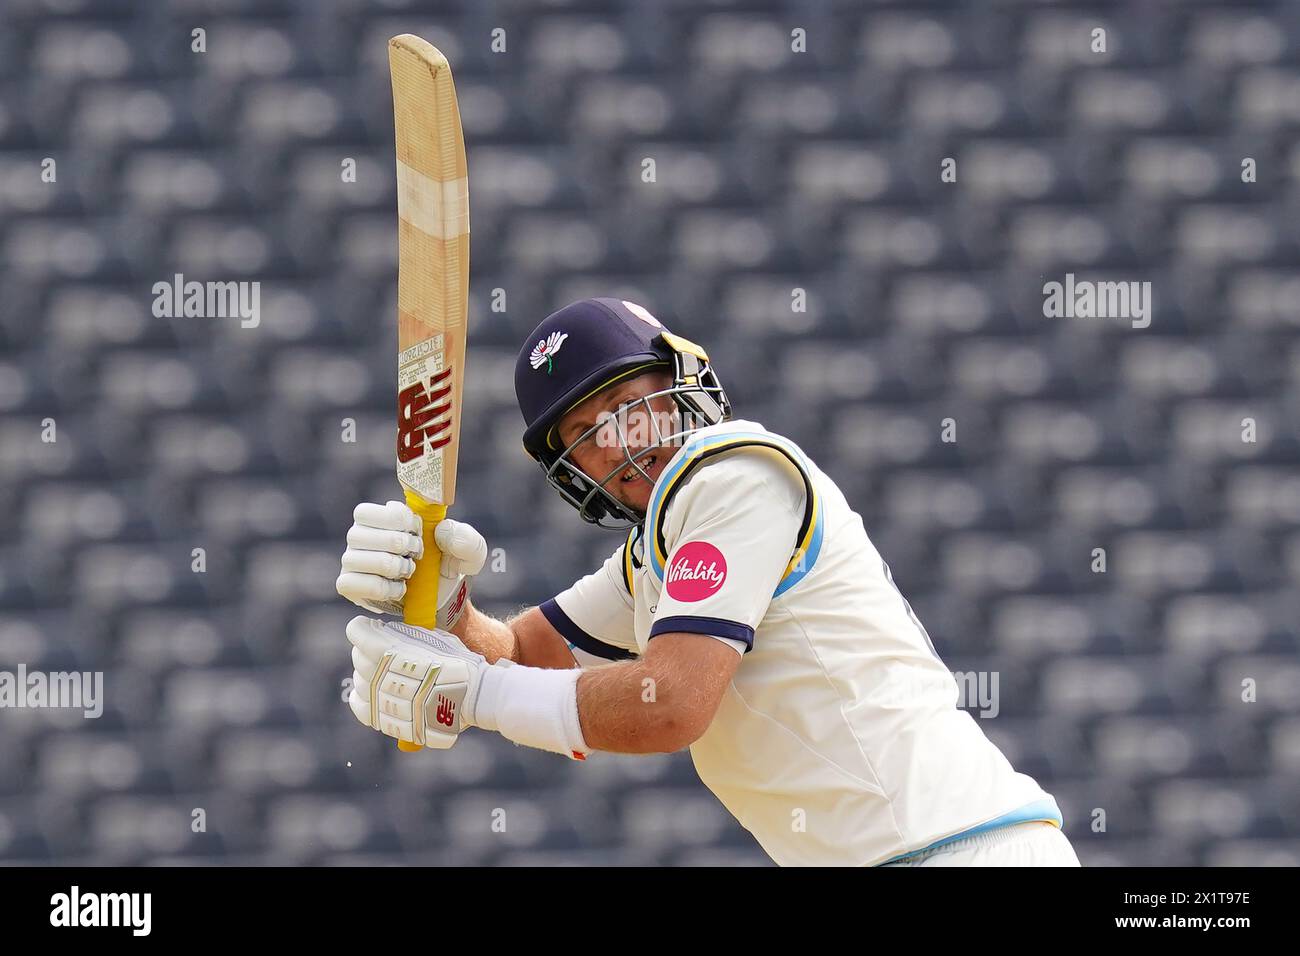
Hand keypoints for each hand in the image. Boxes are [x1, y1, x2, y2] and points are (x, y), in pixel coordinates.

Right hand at [336, 501, 486, 627]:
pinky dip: (379, 588)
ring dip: (390, 566)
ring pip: (353, 559)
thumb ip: (463, 537)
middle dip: (396, 545)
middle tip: (418, 555)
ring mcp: (353, 563)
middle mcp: (360, 538)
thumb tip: (440, 532)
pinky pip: (350, 584)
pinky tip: (400, 590)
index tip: (420, 532)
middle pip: (357, 534)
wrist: (445, 601)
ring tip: (409, 573)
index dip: (395, 522)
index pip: (365, 513)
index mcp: (381, 519)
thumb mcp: (469, 551)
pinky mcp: (351, 587)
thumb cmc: (450, 567)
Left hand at [346, 616, 486, 748]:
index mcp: (390, 651)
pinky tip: (368, 691)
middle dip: (366, 648)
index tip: (366, 626)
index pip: (358, 634)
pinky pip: (362, 707)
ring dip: (367, 672)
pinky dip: (361, 697)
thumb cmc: (457, 661)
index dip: (360, 628)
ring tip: (383, 669)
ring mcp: (384, 701)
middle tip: (381, 646)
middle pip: (359, 657)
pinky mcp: (389, 720)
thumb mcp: (431, 637)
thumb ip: (403, 634)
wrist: (474, 696)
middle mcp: (382, 676)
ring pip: (360, 681)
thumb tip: (382, 631)